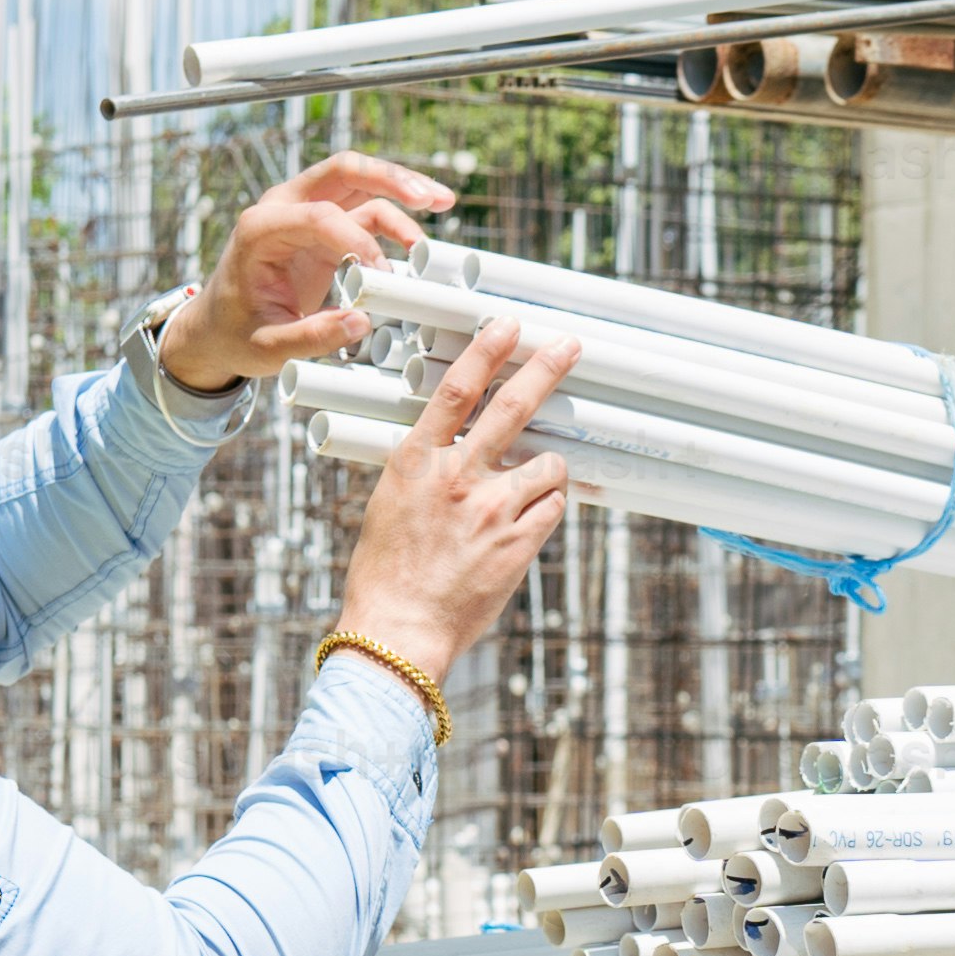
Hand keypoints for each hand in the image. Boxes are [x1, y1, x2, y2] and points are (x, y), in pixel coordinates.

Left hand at [157, 152, 451, 391]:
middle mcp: (283, 208)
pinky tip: (418, 238)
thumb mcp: (268, 347)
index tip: (380, 275)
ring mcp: (305, 212)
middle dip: (390, 178)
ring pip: (358, 181)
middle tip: (431, 197)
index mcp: (260, 228)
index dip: (356, 240)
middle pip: (342, 170)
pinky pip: (364, 210)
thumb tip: (362, 323)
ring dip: (401, 188)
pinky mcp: (323, 227)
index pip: (318, 214)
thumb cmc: (236, 334)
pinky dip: (394, 216)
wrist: (217, 330)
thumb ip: (312, 337)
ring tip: (442, 203)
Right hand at [334, 315, 579, 675]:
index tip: (508, 325)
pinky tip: (529, 522)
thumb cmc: (385, 574)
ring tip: (528, 490)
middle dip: (546, 369)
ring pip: (547, 465)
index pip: (457, 390)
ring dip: (547, 470)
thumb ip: (425, 472)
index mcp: (415, 462)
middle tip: (569, 346)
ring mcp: (491, 509)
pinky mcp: (518, 542)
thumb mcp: (390, 506)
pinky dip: (548, 508)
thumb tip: (453, 450)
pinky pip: (553, 507)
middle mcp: (456, 477)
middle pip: (513, 407)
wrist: (397, 630)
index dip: (487, 351)